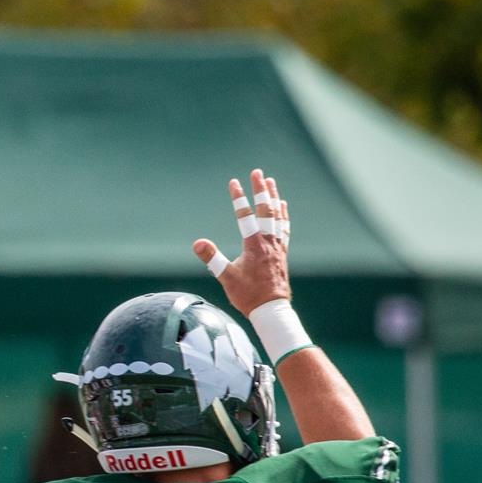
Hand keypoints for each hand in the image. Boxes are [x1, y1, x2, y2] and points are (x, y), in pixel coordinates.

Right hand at [192, 168, 291, 314]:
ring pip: (277, 216)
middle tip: (257, 172)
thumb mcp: (226, 277)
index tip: (234, 182)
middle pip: (265, 210)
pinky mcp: (282, 252)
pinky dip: (282, 214)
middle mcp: (268, 242)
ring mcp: (277, 246)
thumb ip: (212, 258)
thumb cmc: (248, 295)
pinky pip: (284, 227)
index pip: (246, 216)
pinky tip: (282, 206)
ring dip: (273, 197)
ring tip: (270, 181)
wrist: (271, 309)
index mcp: (254, 245)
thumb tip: (197, 243)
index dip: (239, 198)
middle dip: (261, 190)